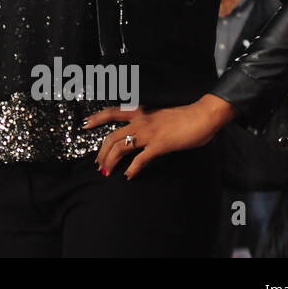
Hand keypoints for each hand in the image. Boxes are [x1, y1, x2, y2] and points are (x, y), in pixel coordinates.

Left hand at [85, 94, 234, 178]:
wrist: (202, 116)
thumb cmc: (185, 116)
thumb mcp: (161, 116)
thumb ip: (150, 123)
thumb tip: (144, 133)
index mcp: (141, 113)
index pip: (113, 112)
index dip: (97, 118)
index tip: (85, 124)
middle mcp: (141, 122)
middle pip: (112, 136)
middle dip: (102, 151)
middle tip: (97, 163)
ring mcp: (149, 133)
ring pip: (121, 147)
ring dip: (111, 161)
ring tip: (107, 171)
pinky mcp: (159, 145)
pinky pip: (140, 159)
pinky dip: (132, 169)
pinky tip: (129, 175)